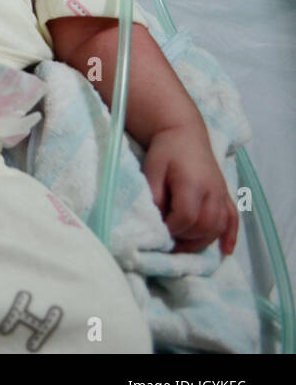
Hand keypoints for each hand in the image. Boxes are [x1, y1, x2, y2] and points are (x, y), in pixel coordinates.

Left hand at [142, 124, 238, 255]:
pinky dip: (230, 235)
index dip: (172, 229)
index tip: (157, 230)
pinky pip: (233, 219)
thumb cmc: (165, 151)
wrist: (184, 133)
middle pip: (205, 226)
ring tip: (182, 248)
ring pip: (218, 226)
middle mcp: (213, 191)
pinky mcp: (225, 195)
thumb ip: (154, 196)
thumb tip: (156, 221)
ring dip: (201, 241)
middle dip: (185, 239)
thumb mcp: (152, 170)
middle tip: (167, 243)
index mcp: (193, 184)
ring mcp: (222, 194)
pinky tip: (225, 251)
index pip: (187, 217)